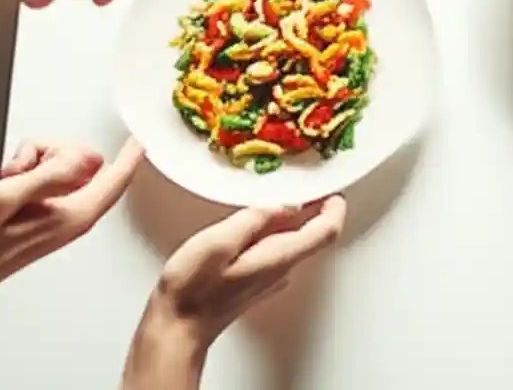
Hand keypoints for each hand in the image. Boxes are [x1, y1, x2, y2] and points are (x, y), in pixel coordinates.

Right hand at [0, 138, 144, 312]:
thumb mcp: (6, 198)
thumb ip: (49, 175)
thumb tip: (85, 159)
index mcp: (75, 214)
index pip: (116, 179)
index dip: (130, 155)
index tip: (142, 139)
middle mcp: (74, 215)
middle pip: (87, 162)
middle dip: (55, 151)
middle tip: (23, 168)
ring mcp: (60, 214)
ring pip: (65, 164)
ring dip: (36, 161)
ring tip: (10, 182)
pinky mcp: (45, 212)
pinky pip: (49, 175)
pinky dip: (28, 170)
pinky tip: (9, 186)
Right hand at [152, 197, 344, 343]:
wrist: (177, 329)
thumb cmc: (192, 290)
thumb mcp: (219, 242)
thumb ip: (254, 220)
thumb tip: (284, 205)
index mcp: (278, 257)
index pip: (325, 231)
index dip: (334, 207)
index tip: (331, 189)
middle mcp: (281, 270)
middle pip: (314, 236)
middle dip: (316, 208)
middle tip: (307, 184)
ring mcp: (269, 279)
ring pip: (295, 243)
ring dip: (295, 219)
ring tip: (281, 195)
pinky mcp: (255, 282)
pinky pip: (277, 252)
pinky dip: (276, 232)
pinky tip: (258, 223)